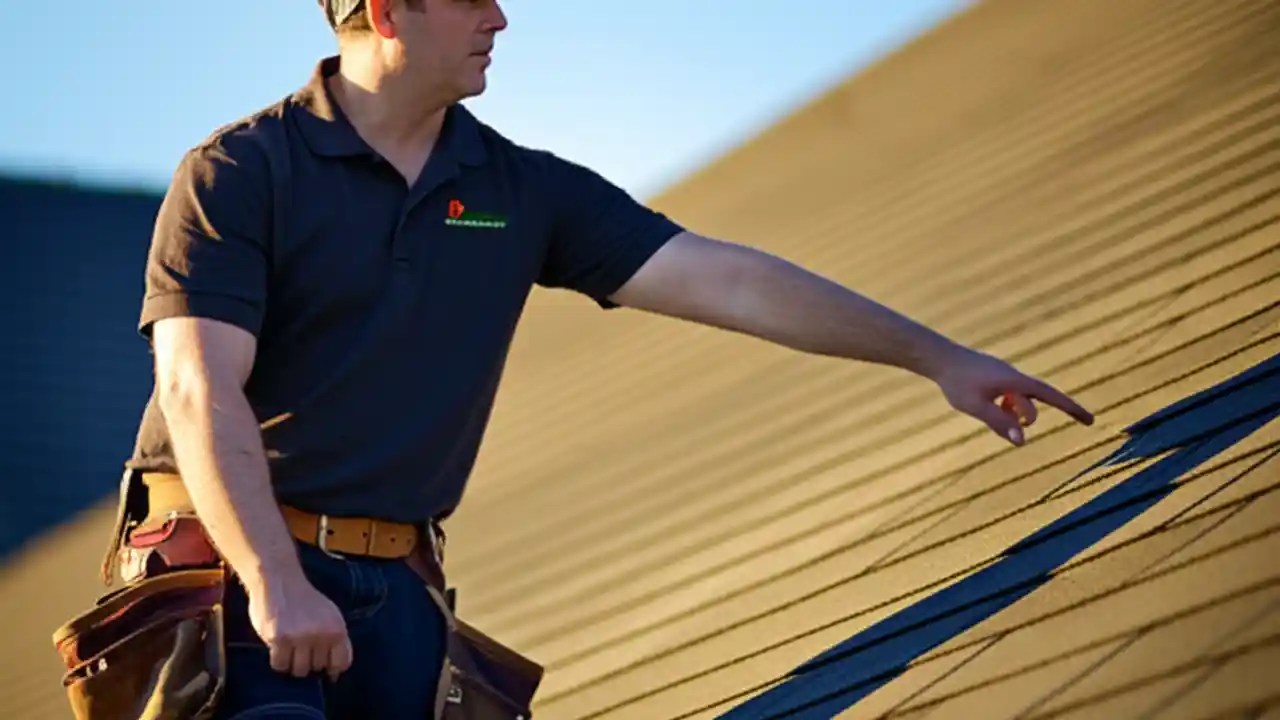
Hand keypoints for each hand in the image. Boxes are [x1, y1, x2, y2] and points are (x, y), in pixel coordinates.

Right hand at [246, 572, 352, 681]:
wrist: (279, 580)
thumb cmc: (305, 600)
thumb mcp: (330, 615)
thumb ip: (335, 640)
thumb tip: (336, 672)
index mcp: (338, 629)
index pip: (342, 663)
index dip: (332, 668)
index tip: (324, 669)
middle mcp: (321, 634)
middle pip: (317, 668)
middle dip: (309, 661)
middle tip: (301, 647)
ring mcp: (300, 637)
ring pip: (299, 670)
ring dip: (292, 663)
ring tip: (289, 648)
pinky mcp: (279, 639)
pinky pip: (280, 665)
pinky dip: (277, 660)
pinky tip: (277, 646)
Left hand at [931, 346, 1093, 445]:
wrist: (940, 357)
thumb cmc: (957, 383)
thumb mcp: (977, 407)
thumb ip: (999, 423)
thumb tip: (1021, 441)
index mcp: (1016, 382)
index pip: (1052, 396)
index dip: (1072, 409)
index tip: (1090, 421)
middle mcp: (1015, 376)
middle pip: (1032, 403)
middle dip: (1023, 417)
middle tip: (1000, 416)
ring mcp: (1005, 376)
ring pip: (1018, 401)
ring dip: (1009, 412)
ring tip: (984, 406)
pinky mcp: (995, 376)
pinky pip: (1007, 395)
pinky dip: (1001, 404)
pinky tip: (982, 402)